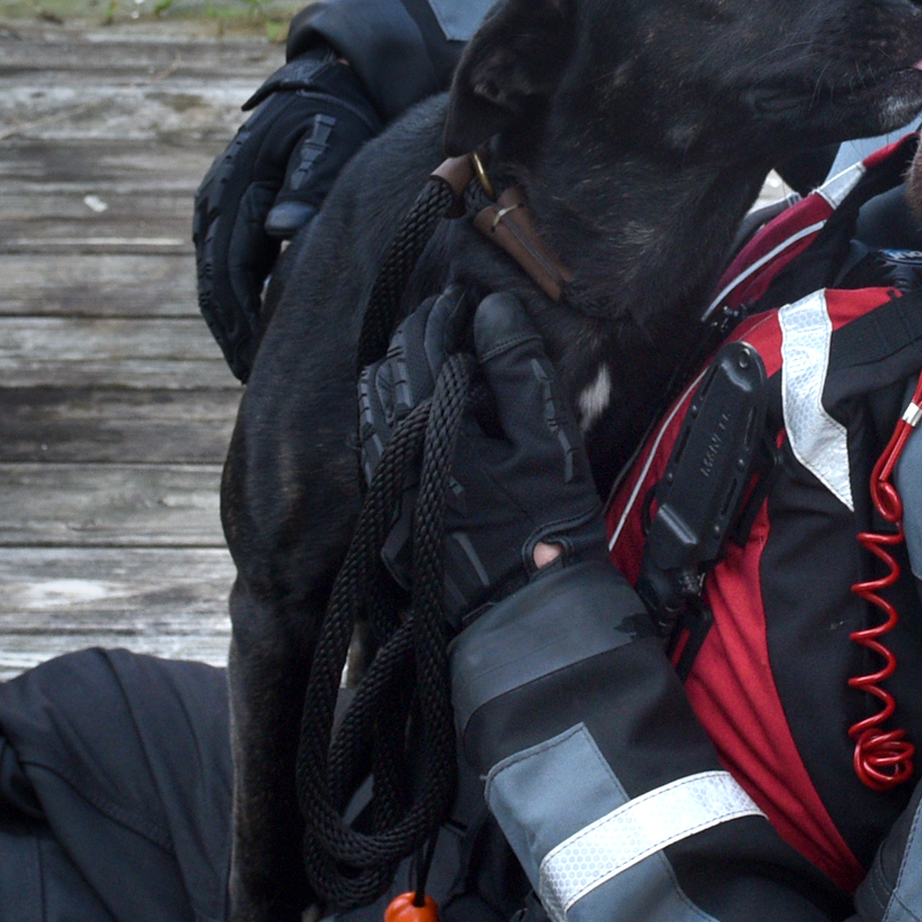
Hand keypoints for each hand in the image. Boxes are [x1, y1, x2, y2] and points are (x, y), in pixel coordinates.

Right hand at [190, 54, 382, 379]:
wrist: (326, 84)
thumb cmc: (333, 117)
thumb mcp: (329, 144)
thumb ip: (307, 188)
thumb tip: (279, 231)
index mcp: (234, 188)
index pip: (227, 270)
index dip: (238, 321)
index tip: (254, 361)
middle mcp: (217, 199)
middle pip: (213, 282)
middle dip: (229, 331)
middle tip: (250, 377)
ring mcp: (219, 204)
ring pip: (214, 276)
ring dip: (229, 319)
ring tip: (250, 362)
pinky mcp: (230, 210)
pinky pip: (225, 264)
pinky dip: (234, 297)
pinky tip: (255, 324)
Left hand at [361, 289, 605, 627]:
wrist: (527, 621)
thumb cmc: (546, 532)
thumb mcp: (547, 441)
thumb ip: (518, 368)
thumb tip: (493, 308)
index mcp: (428, 430)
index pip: (418, 349)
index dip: (441, 316)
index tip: (463, 300)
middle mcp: (392, 459)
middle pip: (385, 379)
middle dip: (413, 344)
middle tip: (447, 325)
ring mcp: (385, 494)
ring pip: (374, 417)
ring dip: (398, 383)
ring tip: (433, 366)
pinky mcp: (388, 525)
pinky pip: (377, 454)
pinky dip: (394, 423)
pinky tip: (424, 421)